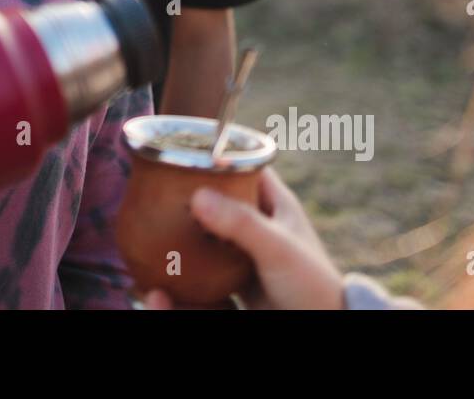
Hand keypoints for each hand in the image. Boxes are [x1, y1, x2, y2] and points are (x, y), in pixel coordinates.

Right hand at [142, 166, 345, 309]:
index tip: (182, 146)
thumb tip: (197, 195)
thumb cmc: (311, 285)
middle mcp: (258, 221)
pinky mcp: (236, 278)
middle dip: (189, 192)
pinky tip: (165, 263)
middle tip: (156, 188)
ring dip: (185, 228)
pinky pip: (205, 263)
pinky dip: (186, 261)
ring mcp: (245, 250)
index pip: (243, 163)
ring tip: (153, 226)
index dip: (216, 152)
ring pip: (208, 230)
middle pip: (218, 196)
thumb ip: (240, 223)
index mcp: (275, 201)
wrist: (320, 327)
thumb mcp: (277, 249)